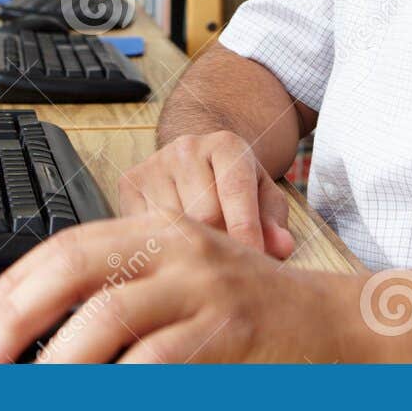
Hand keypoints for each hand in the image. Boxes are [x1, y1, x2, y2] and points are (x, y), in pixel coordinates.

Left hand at [0, 215, 366, 362]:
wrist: (336, 324)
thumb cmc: (251, 313)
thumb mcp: (185, 284)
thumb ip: (126, 294)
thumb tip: (43, 336)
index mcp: (159, 231)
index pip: (68, 246)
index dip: (15, 284)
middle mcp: (178, 246)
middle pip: (76, 268)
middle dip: (18, 316)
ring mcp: (204, 285)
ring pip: (109, 314)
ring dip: (60, 360)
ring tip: (33, 391)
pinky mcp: (228, 329)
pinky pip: (157, 359)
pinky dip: (119, 386)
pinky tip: (101, 403)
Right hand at [116, 131, 294, 257]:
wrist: (198, 158)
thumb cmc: (235, 185)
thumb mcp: (263, 196)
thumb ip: (274, 221)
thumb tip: (281, 247)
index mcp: (227, 145)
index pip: (236, 192)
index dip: (246, 232)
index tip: (253, 263)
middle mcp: (188, 148)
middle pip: (204, 214)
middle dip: (218, 244)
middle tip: (227, 264)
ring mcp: (155, 164)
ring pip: (172, 224)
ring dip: (188, 248)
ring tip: (200, 256)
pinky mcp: (130, 182)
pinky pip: (143, 228)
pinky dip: (160, 245)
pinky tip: (173, 248)